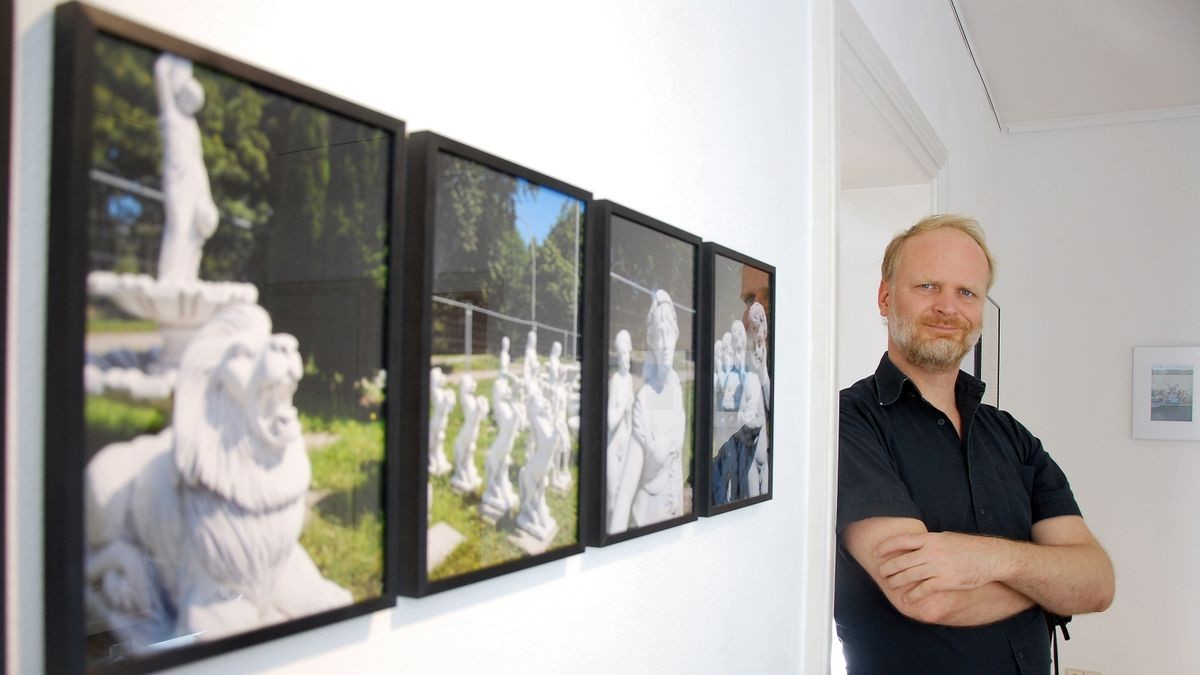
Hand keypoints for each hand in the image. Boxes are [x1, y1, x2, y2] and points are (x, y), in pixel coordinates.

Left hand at [875, 531, 1010, 603]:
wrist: (991, 558)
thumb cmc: (968, 547)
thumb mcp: (946, 538)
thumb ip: (929, 542)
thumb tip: (913, 544)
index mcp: (931, 538)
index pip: (901, 541)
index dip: (886, 547)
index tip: (876, 553)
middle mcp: (931, 552)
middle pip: (902, 561)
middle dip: (888, 568)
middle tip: (881, 573)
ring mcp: (938, 567)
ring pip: (909, 576)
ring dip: (896, 582)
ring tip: (890, 585)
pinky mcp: (945, 581)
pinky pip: (923, 589)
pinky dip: (913, 595)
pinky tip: (907, 599)